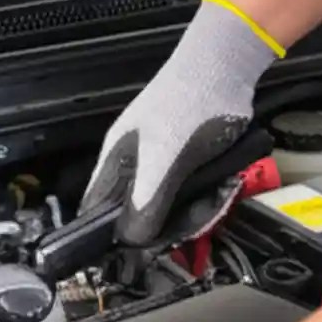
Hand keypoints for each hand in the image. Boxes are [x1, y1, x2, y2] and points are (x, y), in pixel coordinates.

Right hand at [81, 0, 279, 245]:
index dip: (110, 237)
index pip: (96, 212)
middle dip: (168, 225)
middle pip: (138, 217)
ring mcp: (162, 165)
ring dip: (195, 210)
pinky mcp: (188, 163)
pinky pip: (192, 195)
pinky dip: (208, 196)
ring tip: (216, 195)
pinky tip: (222, 187)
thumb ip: (145, 204)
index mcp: (115, 163)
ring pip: (168, 209)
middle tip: (196, 217)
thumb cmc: (188, 107)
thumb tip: (130, 242)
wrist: (226, 67)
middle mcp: (134, 167)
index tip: (136, 254)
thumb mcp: (163, 162)